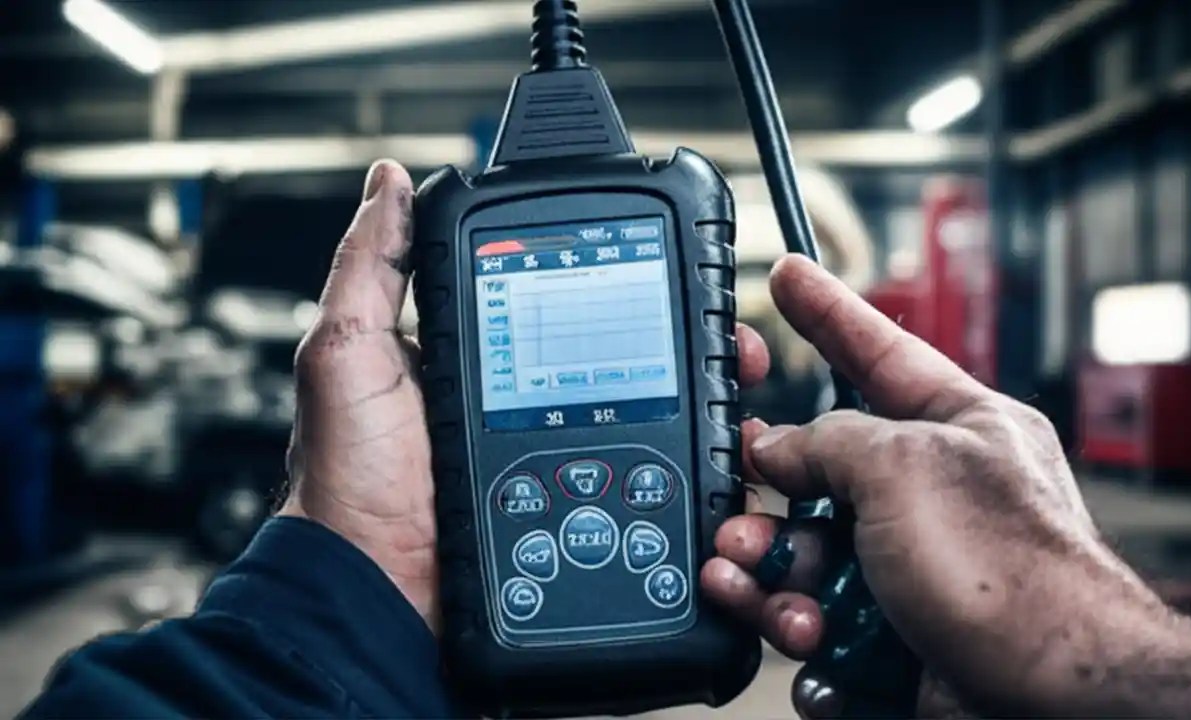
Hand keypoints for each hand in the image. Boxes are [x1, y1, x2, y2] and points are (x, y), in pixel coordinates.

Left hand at [278, 159, 773, 632]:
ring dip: (707, 401)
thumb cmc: (349, 485)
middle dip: (688, 338)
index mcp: (483, 363)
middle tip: (723, 338)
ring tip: (735, 385)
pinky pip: (654, 491)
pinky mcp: (586, 516)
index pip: (568, 305)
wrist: (375, 597)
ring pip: (658, 420)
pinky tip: (720, 454)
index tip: (662, 265)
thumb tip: (389, 184)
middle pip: (632, 358)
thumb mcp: (347, 356)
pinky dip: (693, 472)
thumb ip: (371, 269)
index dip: (621, 282)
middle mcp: (532, 407)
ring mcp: (563, 462)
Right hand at [702, 254, 1171, 716]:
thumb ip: (830, 441)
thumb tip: (775, 447)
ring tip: (763, 592)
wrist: (1053, 700)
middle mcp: (933, 498)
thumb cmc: (1015, 576)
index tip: (789, 275)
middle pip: (819, 477)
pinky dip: (801, 640)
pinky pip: (818, 627)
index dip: (827, 311)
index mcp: (957, 432)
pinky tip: (811, 646)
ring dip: (771, 579)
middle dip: (766, 503)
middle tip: (737, 518)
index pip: (879, 351)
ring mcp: (912, 572)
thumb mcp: (908, 469)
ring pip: (806, 560)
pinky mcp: (894, 639)